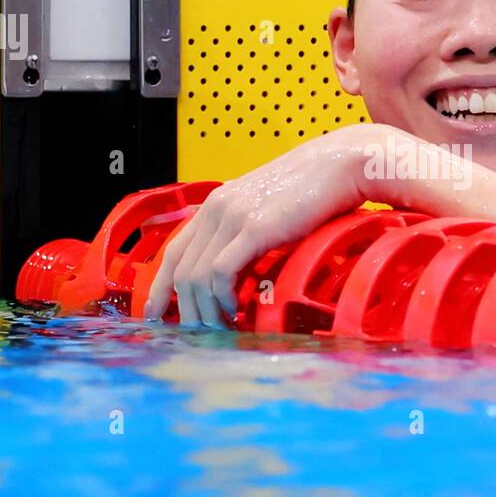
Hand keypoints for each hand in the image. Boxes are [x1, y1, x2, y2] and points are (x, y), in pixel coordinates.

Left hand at [143, 125, 376, 326]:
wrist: (341, 164)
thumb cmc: (314, 189)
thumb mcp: (269, 210)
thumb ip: (248, 235)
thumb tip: (241, 276)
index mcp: (217, 204)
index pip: (174, 251)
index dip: (158, 286)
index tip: (154, 313)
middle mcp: (217, 209)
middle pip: (181, 270)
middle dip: (185, 308)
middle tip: (200, 333)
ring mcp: (233, 217)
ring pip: (196, 276)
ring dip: (205, 309)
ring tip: (222, 327)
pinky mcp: (255, 228)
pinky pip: (221, 272)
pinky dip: (223, 297)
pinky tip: (236, 308)